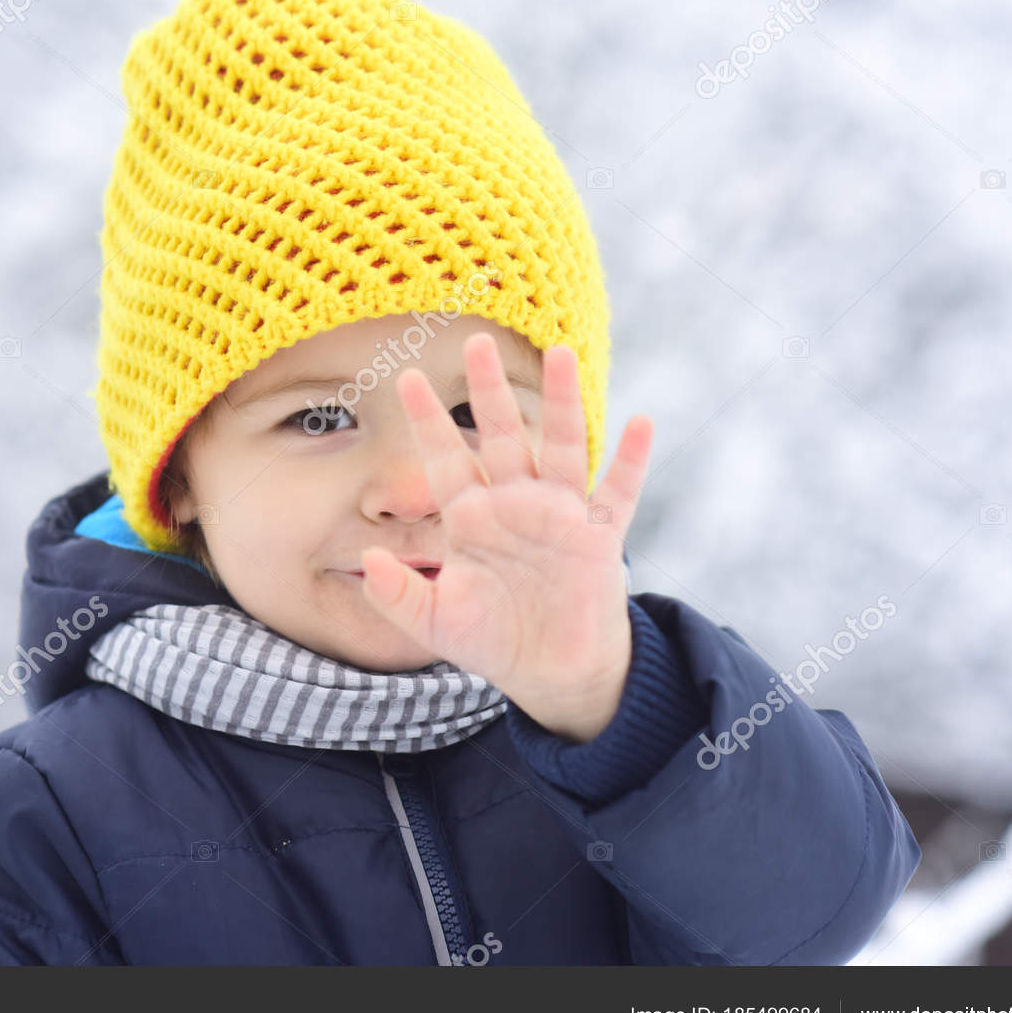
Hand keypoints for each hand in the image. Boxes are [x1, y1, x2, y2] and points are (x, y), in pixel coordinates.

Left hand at [359, 332, 653, 743]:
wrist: (550, 671)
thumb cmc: (490, 639)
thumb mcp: (433, 622)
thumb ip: (396, 595)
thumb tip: (370, 562)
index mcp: (470, 517)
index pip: (444, 458)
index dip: (428, 420)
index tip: (407, 376)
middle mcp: (514, 502)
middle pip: (501, 434)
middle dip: (488, 390)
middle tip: (476, 341)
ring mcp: (558, 514)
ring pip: (561, 446)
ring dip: (563, 402)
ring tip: (562, 353)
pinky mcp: (598, 536)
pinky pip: (618, 492)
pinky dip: (631, 460)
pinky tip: (641, 423)